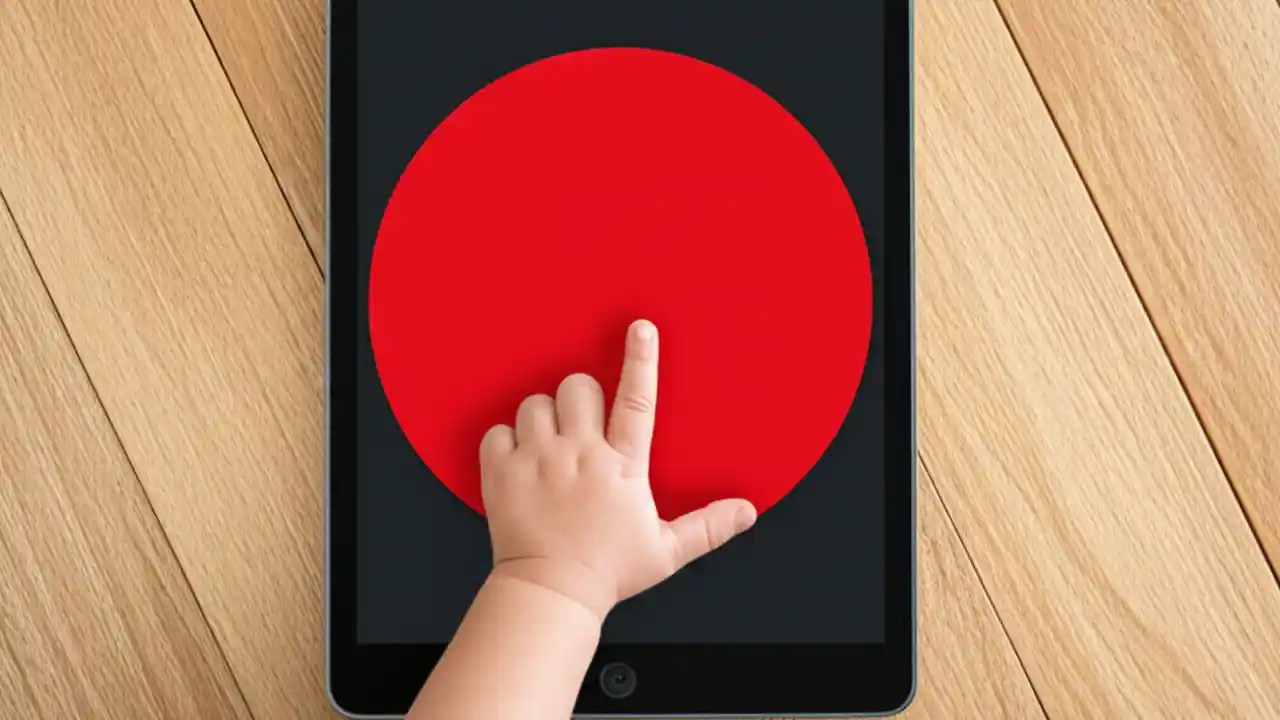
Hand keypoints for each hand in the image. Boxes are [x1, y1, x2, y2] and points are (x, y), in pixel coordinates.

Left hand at [479, 319, 756, 619]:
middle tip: (579, 427)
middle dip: (579, 398)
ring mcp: (538, 460)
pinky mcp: (503, 473)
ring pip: (534, 403)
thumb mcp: (666, 551)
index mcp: (621, 467)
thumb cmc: (608, 572)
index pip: (637, 400)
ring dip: (542, 419)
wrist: (551, 593)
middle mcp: (579, 454)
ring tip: (548, 450)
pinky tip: (518, 463)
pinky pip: (498, 431)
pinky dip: (505, 442)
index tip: (641, 328)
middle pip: (576, 387)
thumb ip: (708, 526)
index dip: (641, 360)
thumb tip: (748, 512)